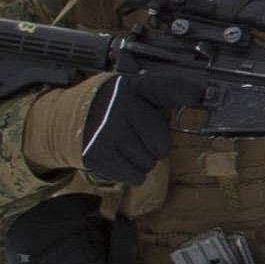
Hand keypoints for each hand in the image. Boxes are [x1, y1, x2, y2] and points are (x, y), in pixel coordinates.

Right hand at [60, 63, 195, 190]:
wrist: (65, 120)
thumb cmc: (108, 106)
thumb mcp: (133, 90)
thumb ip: (165, 92)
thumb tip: (198, 94)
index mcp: (129, 87)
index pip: (165, 89)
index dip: (185, 92)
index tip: (199, 94)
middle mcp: (118, 108)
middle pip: (161, 143)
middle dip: (154, 145)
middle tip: (138, 137)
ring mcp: (107, 133)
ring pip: (149, 162)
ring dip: (142, 161)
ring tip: (126, 147)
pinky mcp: (96, 155)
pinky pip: (134, 176)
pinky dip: (132, 174)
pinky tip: (122, 160)